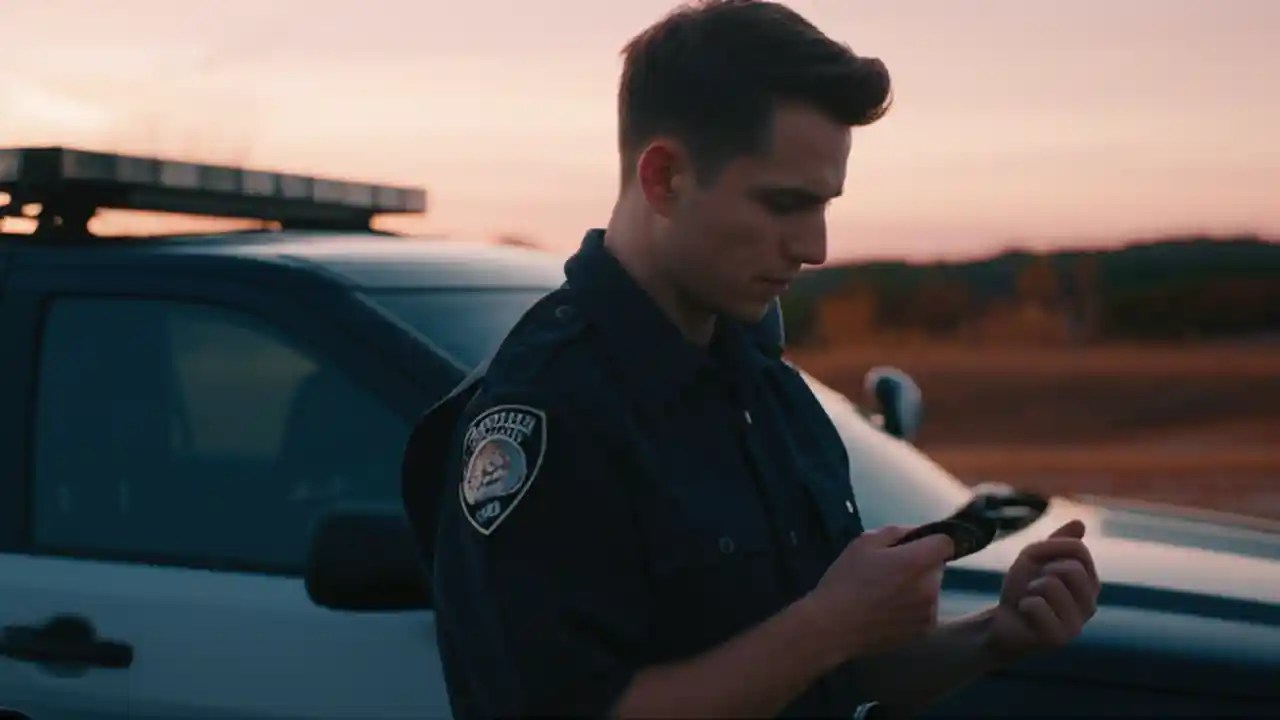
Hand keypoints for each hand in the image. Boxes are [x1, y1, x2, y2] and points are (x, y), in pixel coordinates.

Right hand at [805, 526, 954, 663]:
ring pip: (931, 588)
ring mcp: (929, 612)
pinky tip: (889, 611)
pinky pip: (926, 609)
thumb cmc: (845, 581)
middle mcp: (930, 587)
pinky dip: (914, 607)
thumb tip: (915, 533)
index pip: (946, 543)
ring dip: (917, 586)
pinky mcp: (924, 631)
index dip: (931, 540)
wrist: (833, 627)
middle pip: (936, 566)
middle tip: (890, 571)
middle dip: (920, 564)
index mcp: (917, 562)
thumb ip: (895, 532)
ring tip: (886, 595)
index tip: (913, 546)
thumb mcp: (862, 544)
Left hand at [987, 519, 1099, 663]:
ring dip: (1032, 588)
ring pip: (1052, 585)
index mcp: (1089, 583)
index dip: (1050, 548)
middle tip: (1035, 585)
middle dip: (1044, 570)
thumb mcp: (1035, 557)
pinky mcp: (1059, 639)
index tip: (1040, 563)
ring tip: (1031, 600)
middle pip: (1072, 568)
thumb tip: (1081, 523)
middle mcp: (1090, 604)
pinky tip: (1026, 614)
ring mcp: (1077, 624)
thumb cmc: (1023, 588)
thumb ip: (1058, 542)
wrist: (1002, 622)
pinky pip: (1037, 605)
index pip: (1078, 549)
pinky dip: (1024, 604)